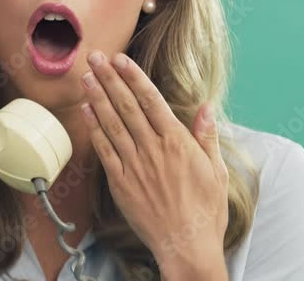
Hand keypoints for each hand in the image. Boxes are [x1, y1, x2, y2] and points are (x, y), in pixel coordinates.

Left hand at [79, 50, 228, 270]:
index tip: (121, 59)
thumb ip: (207, 137)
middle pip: (127, 106)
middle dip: (110, 78)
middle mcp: (153, 149)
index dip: (134, 77)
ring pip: (112, 124)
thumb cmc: (205, 211)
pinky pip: (104, 151)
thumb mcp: (217, 171)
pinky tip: (86, 112)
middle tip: (96, 57)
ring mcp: (135, 166)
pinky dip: (94, 129)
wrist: (186, 246)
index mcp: (178, 142)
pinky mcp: (121, 183)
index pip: (151, 101)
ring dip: (97, 97)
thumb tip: (206, 108)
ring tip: (86, 77)